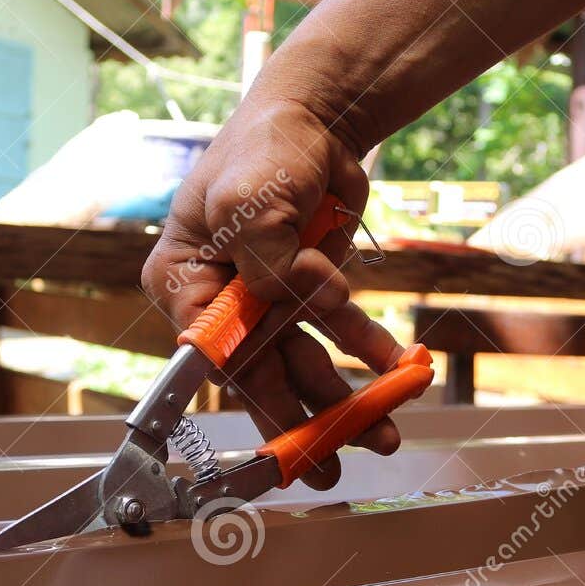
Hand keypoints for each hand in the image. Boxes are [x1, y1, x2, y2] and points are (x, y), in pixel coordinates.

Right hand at [141, 97, 403, 489]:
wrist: (319, 118)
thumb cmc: (267, 148)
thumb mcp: (254, 200)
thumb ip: (269, 261)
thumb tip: (295, 301)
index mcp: (183, 280)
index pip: (209, 355)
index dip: (247, 398)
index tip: (280, 443)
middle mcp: (219, 301)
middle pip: (258, 374)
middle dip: (302, 420)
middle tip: (330, 467)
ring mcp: (265, 301)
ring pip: (302, 365)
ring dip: (344, 399)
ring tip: (383, 434)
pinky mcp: (307, 294)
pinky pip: (337, 337)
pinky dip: (369, 355)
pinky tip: (400, 372)